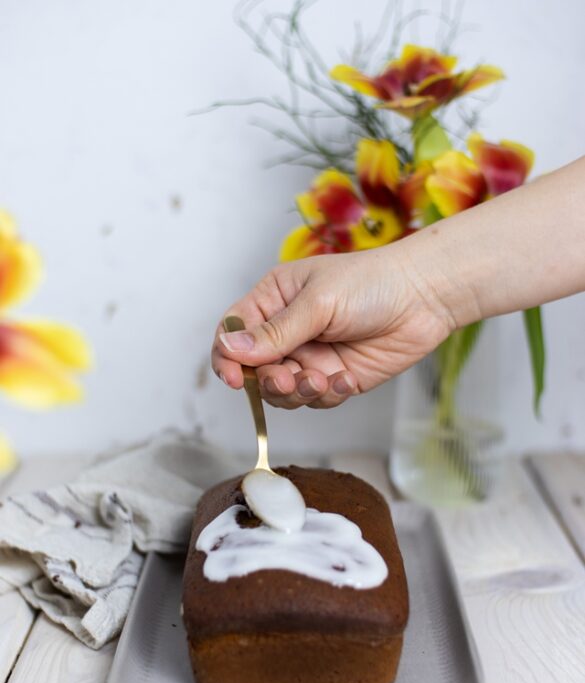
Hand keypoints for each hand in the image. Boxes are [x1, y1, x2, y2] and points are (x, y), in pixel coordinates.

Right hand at [212, 246, 454, 408]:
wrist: (424, 297)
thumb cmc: (372, 283)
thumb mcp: (318, 303)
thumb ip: (275, 332)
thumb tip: (229, 350)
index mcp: (274, 300)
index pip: (233, 333)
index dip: (227, 358)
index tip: (235, 379)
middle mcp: (288, 331)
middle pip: (255, 370)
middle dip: (270, 381)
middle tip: (289, 379)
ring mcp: (311, 356)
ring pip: (283, 391)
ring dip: (298, 392)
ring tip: (322, 379)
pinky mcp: (335, 378)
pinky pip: (317, 400)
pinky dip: (329, 395)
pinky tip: (347, 380)